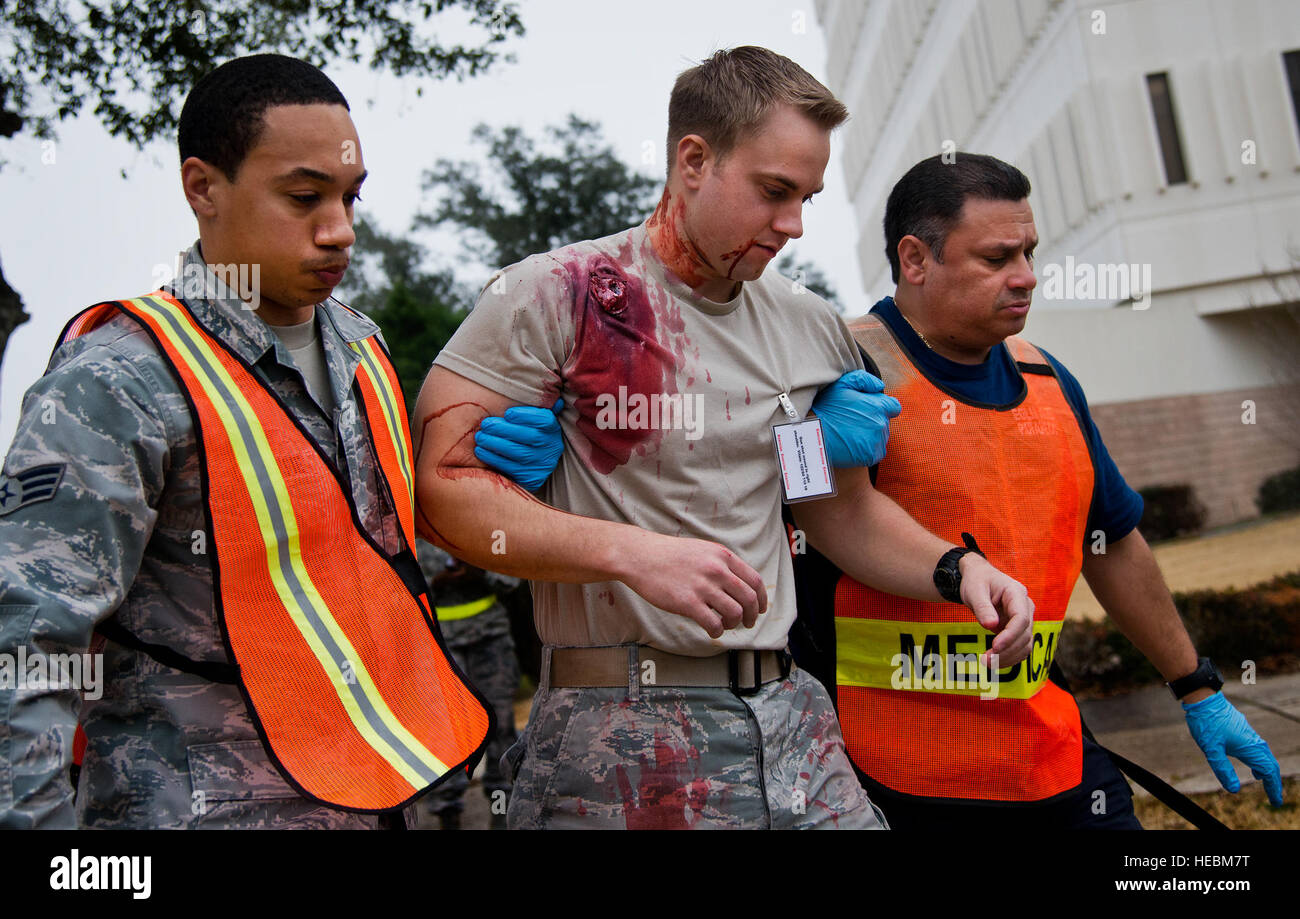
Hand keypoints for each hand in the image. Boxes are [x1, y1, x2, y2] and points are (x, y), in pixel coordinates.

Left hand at [474, 398, 564, 490]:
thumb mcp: (536, 421)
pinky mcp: (531, 478)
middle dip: (504, 429)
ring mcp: (542, 464)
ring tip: (480, 436)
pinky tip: (481, 450)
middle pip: (530, 437)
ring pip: (518, 453)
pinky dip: (493, 458)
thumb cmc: (529, 435)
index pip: (545, 420)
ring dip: (495, 443)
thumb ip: (539, 408)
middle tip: (486, 424)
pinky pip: (510, 467)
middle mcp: (551, 447)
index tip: (508, 413)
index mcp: (553, 430)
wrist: (533, 467)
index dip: (526, 416)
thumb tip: (554, 396)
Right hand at [619, 532, 767, 638]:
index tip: (760, 609)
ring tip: (725, 625)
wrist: (640, 556)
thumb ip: (721, 564)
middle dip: (752, 616)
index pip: (754, 580)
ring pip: (735, 613)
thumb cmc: (668, 555)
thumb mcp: (702, 550)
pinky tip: (712, 631)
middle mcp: (716, 570)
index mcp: (722, 556)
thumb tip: (738, 586)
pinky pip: (714, 624)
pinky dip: (718, 632)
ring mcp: (703, 586)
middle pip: (749, 599)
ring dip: (734, 624)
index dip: (762, 598)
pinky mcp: (688, 602)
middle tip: (747, 623)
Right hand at [810, 370, 901, 467]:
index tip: (867, 410)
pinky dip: (868, 449)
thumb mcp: (842, 384)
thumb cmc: (826, 408)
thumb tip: (880, 386)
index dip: (881, 407)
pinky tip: (853, 444)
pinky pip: (877, 452)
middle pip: (885, 422)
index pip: (894, 407)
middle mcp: (881, 424)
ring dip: (871, 435)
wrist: (813, 434)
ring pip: (881, 437)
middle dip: (874, 420)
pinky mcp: (871, 456)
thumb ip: (865, 380)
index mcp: (878, 406)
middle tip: (854, 421)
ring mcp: (876, 441)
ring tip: (851, 433)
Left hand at [957, 554, 1033, 665]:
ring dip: (1008, 657)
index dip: (1010, 635)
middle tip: (985, 660)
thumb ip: (982, 607)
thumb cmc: (976, 581)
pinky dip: (1009, 657)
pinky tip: (994, 662)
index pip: (1020, 618)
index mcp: (1016, 593)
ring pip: (1025, 644)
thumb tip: (991, 625)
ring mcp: (1024, 619)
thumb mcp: (974, 590)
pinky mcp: (1018, 629)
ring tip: (986, 663)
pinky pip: (1020, 647)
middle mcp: (1025, 607)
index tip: (995, 647)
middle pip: (1024, 634)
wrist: (979, 578)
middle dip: (1007, 650)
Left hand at [1183, 691, 1283, 805]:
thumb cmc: (1206, 722)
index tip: (1276, 802)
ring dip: (1268, 772)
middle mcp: (1253, 741)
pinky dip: (1262, 762)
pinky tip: (1254, 767)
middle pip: (1270, 765)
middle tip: (1275, 799)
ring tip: (1266, 785)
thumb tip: (1234, 789)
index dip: (1273, 788)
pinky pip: (1259, 749)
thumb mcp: (1211, 749)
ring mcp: (1249, 734)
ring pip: (1265, 756)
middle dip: (1273, 782)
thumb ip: (1222, 769)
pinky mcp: (1243, 730)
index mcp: (1249, 747)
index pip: (1267, 771)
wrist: (1203, 698)